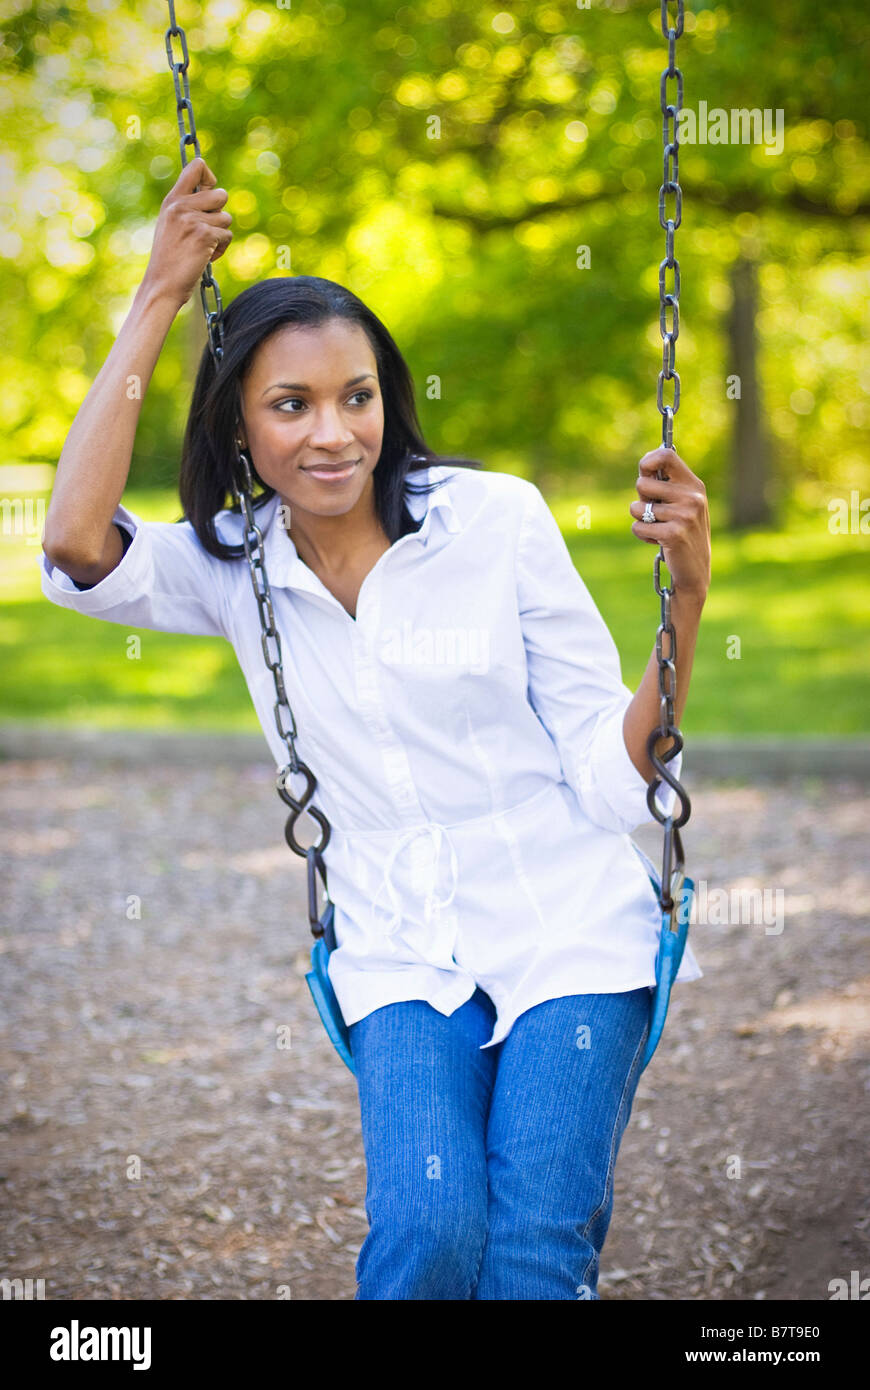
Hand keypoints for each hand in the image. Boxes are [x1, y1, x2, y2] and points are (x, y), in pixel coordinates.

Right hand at [140, 156, 232, 308]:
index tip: (209, 190)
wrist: (162, 285)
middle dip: (219, 214)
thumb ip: (188, 207)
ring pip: (226, 218)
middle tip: (206, 230)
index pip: (196, 167)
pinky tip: (206, 257)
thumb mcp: (171, 225)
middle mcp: (181, 206)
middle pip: (221, 194)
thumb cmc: (169, 259)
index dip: (209, 177)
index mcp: (172, 200)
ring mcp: (192, 220)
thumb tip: (216, 193)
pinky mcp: (204, 235)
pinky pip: (227, 236)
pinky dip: (221, 249)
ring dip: (220, 235)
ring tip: (203, 247)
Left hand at [629, 446, 710, 601]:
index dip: (648, 462)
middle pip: (643, 483)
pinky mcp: (674, 534)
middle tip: (654, 513)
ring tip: (658, 528)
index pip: (667, 455)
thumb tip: (646, 463)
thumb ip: (667, 484)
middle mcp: (692, 497)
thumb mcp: (683, 504)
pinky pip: (638, 527)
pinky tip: (659, 541)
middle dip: (640, 499)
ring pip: (637, 508)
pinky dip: (643, 535)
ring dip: (641, 520)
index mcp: (694, 485)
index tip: (645, 473)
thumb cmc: (684, 532)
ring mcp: (684, 516)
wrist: (696, 570)